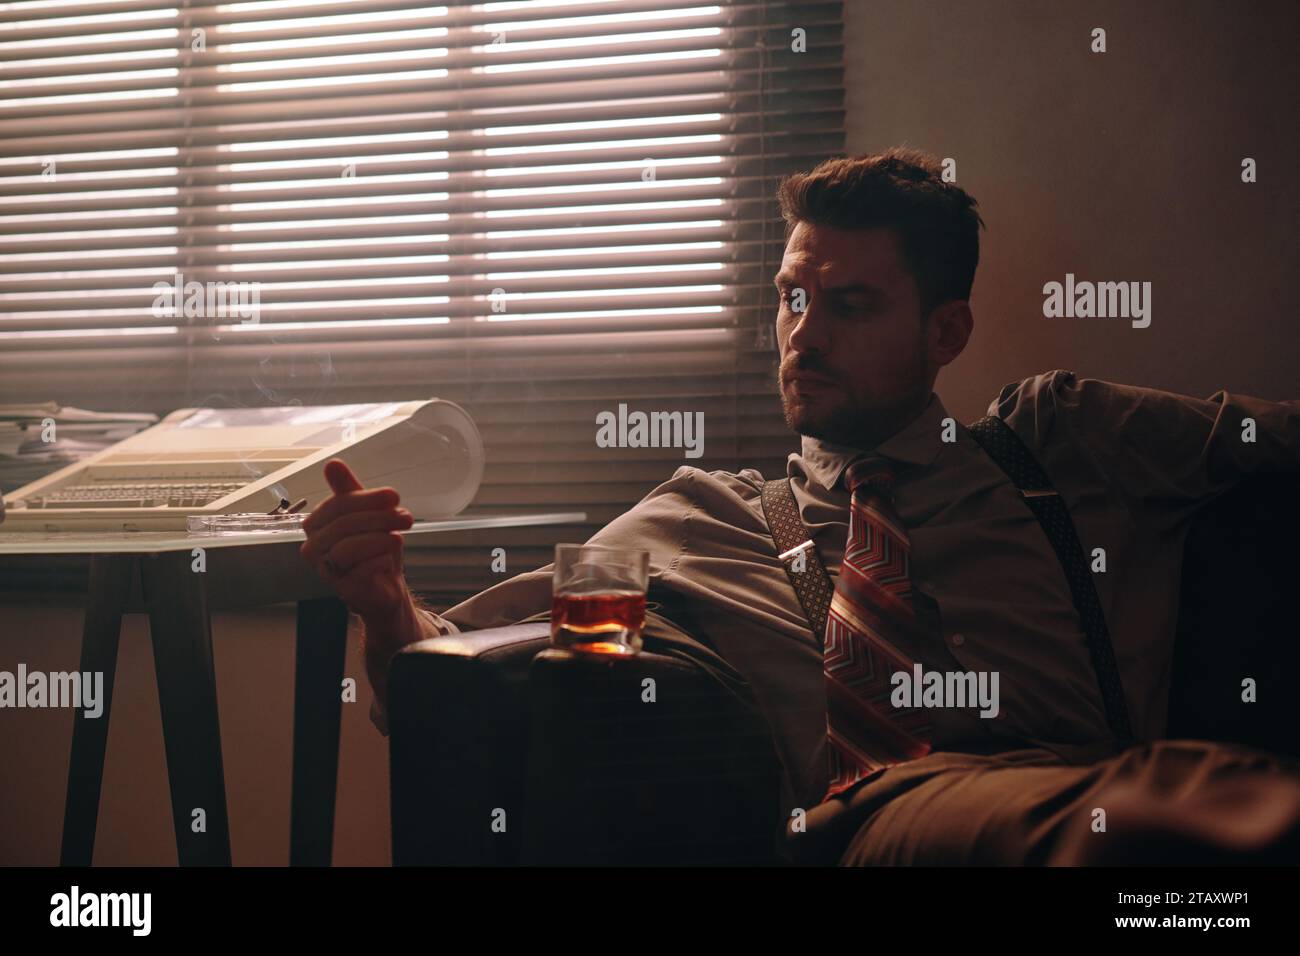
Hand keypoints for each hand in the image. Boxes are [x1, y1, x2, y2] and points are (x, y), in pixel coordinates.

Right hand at [299, 459, 414, 624]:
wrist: (385, 585)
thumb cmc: (373, 547)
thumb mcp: (366, 514)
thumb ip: (349, 491)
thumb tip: (332, 464)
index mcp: (316, 525)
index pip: (338, 505)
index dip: (368, 499)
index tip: (394, 496)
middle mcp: (313, 548)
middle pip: (345, 525)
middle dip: (380, 518)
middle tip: (406, 517)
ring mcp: (325, 570)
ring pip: (349, 547)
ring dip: (381, 539)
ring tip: (399, 538)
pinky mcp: (342, 589)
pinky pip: (360, 570)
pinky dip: (380, 561)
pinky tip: (388, 560)